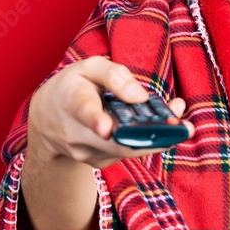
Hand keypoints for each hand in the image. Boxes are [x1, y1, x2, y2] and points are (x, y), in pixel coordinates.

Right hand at [27, 55, 194, 169]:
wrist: (48, 120)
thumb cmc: (74, 87)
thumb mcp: (89, 68)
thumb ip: (114, 76)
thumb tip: (141, 97)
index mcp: (72, 100)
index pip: (84, 111)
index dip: (96, 121)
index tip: (106, 128)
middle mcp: (76, 132)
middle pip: (116, 140)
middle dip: (151, 135)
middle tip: (181, 126)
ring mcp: (86, 151)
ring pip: (127, 149)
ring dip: (158, 137)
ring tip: (182, 121)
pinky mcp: (98, 161)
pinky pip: (127, 152)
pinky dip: (149, 140)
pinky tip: (165, 127)